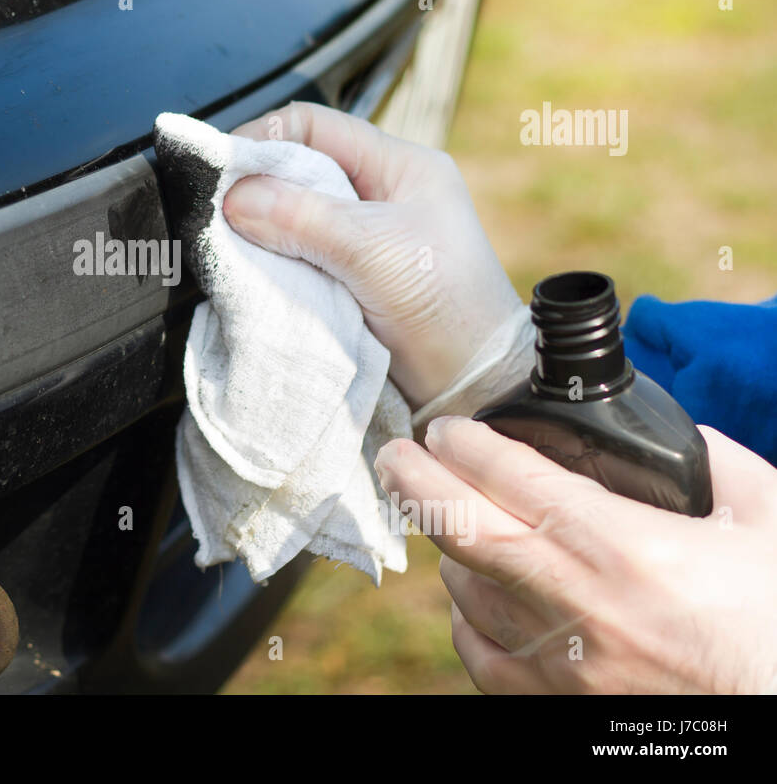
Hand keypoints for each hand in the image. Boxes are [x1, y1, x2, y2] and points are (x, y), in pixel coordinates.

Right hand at [224, 102, 519, 407]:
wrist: (472, 385)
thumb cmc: (450, 306)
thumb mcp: (374, 250)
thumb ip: (302, 218)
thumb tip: (235, 196)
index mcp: (400, 166)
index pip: (314, 126)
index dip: (263, 138)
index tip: (223, 169)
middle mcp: (379, 194)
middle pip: (298, 169)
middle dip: (257, 186)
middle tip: (219, 211)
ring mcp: (362, 237)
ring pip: (292, 214)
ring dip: (263, 230)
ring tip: (233, 244)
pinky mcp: (346, 277)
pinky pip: (295, 255)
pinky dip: (273, 262)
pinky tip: (256, 271)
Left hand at [374, 416, 776, 693]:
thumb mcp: (768, 518)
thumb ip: (712, 463)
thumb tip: (676, 438)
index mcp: (623, 547)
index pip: (509, 477)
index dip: (464, 444)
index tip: (444, 427)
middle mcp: (575, 603)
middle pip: (459, 529)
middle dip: (414, 480)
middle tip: (393, 454)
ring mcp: (557, 662)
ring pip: (464, 591)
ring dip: (452, 547)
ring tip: (458, 519)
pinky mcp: (554, 706)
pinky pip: (479, 653)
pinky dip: (468, 615)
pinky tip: (480, 594)